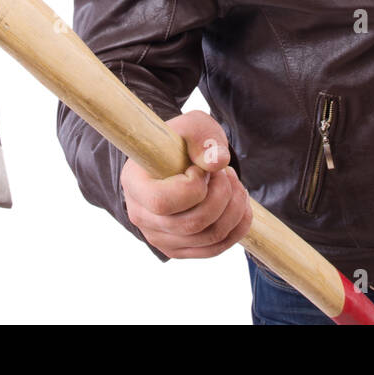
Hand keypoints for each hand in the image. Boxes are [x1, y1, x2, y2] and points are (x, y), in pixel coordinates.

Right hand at [121, 110, 252, 258]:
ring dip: (235, 207)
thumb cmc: (182, 141)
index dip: (193, 187)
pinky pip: (216, 248)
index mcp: (134, 184)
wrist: (178, 160)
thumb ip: (203, 137)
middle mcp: (141, 216)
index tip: (199, 168)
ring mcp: (159, 237)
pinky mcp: (179, 249)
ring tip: (232, 183)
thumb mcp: (192, 125)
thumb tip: (217, 162)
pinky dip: (237, 225)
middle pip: (192, 223)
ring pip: (210, 237)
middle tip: (226, 173)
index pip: (163, 202)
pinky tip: (239, 202)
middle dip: (223, 195)